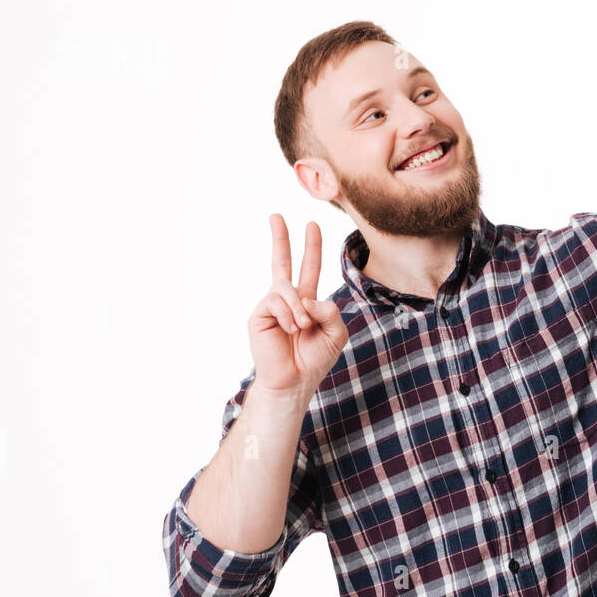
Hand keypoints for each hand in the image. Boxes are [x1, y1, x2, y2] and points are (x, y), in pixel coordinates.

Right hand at [247, 214, 348, 398]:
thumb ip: (330, 310)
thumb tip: (306, 297)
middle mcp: (287, 300)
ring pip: (288, 288)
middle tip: (275, 215)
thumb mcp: (336, 332)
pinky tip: (289, 331)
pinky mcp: (260, 314)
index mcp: (307, 301)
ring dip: (300, 309)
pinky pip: (277, 301)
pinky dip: (289, 316)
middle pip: (283, 262)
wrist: (294, 381)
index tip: (312, 225)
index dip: (312, 247)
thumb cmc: (315, 358)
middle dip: (280, 238)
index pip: (310, 268)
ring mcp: (272, 306)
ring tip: (301, 328)